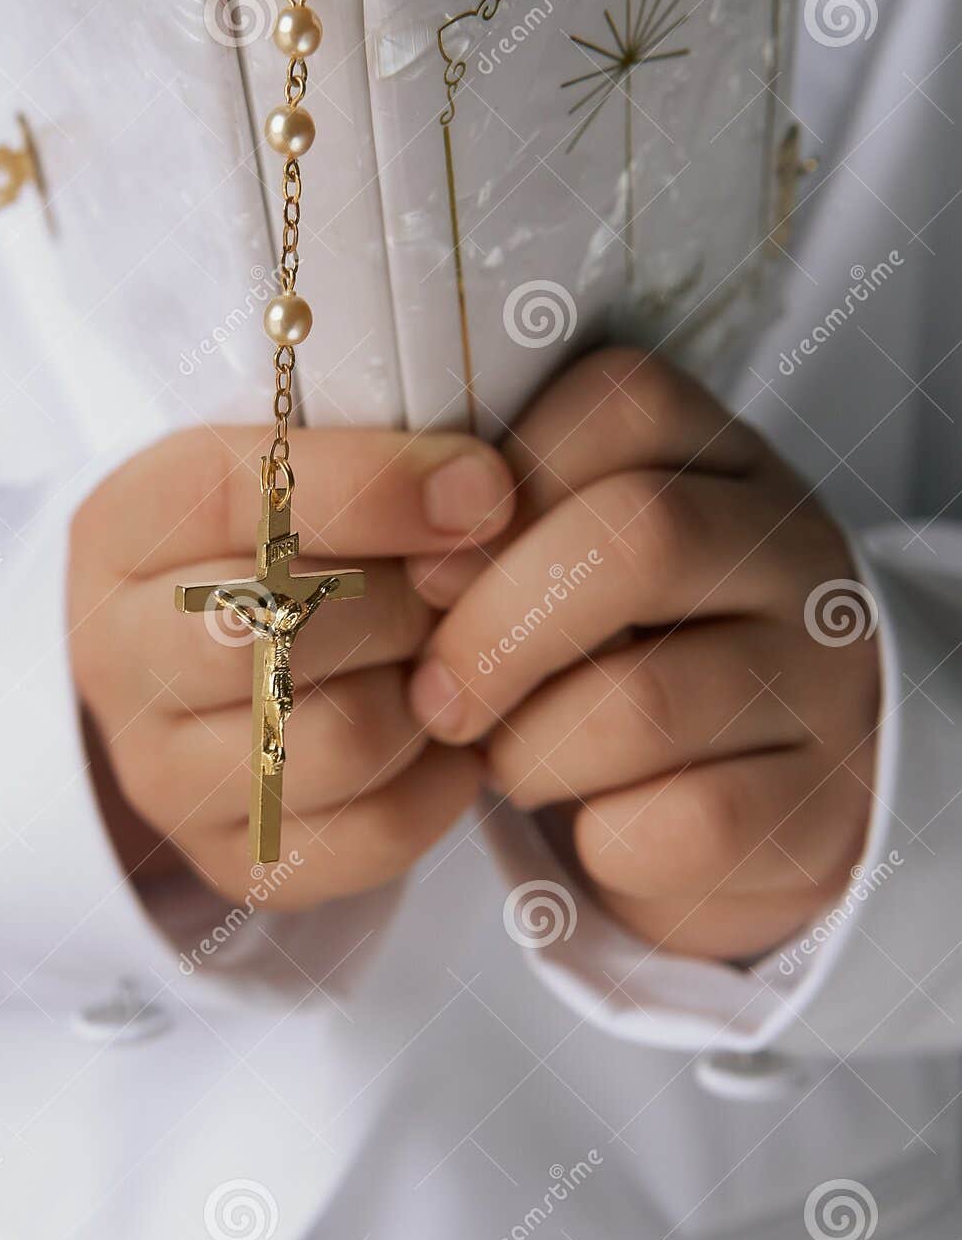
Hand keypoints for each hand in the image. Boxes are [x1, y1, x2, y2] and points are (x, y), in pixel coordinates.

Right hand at [68, 425, 512, 908]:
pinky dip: (442, 779)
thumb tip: (482, 500)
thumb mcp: (298, 469)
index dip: (382, 491)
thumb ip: (381, 465)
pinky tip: (440, 731)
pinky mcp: (234, 862)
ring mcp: (165, 776)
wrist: (218, 667)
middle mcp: (119, 658)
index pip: (246, 499)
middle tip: (446, 588)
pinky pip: (377, 833)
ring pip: (341, 739)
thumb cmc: (279, 546)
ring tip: (436, 658)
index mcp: (124, 529)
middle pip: (281, 628)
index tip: (479, 493)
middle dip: (403, 600)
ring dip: (425, 693)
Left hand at [408, 349, 879, 961]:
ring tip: (508, 763)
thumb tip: (416, 563)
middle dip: (496, 629)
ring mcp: (823, 676)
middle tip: (436, 698)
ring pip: (645, 701)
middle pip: (637, 536)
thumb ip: (511, 523)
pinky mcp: (823, 802)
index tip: (430, 570)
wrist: (775, 783)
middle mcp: (797, 549)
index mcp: (726, 458)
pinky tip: (593, 826)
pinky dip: (605, 837)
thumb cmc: (632, 649)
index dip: (501, 482)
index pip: (623, 401)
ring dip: (532, 750)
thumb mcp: (582, 553)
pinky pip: (692, 823)